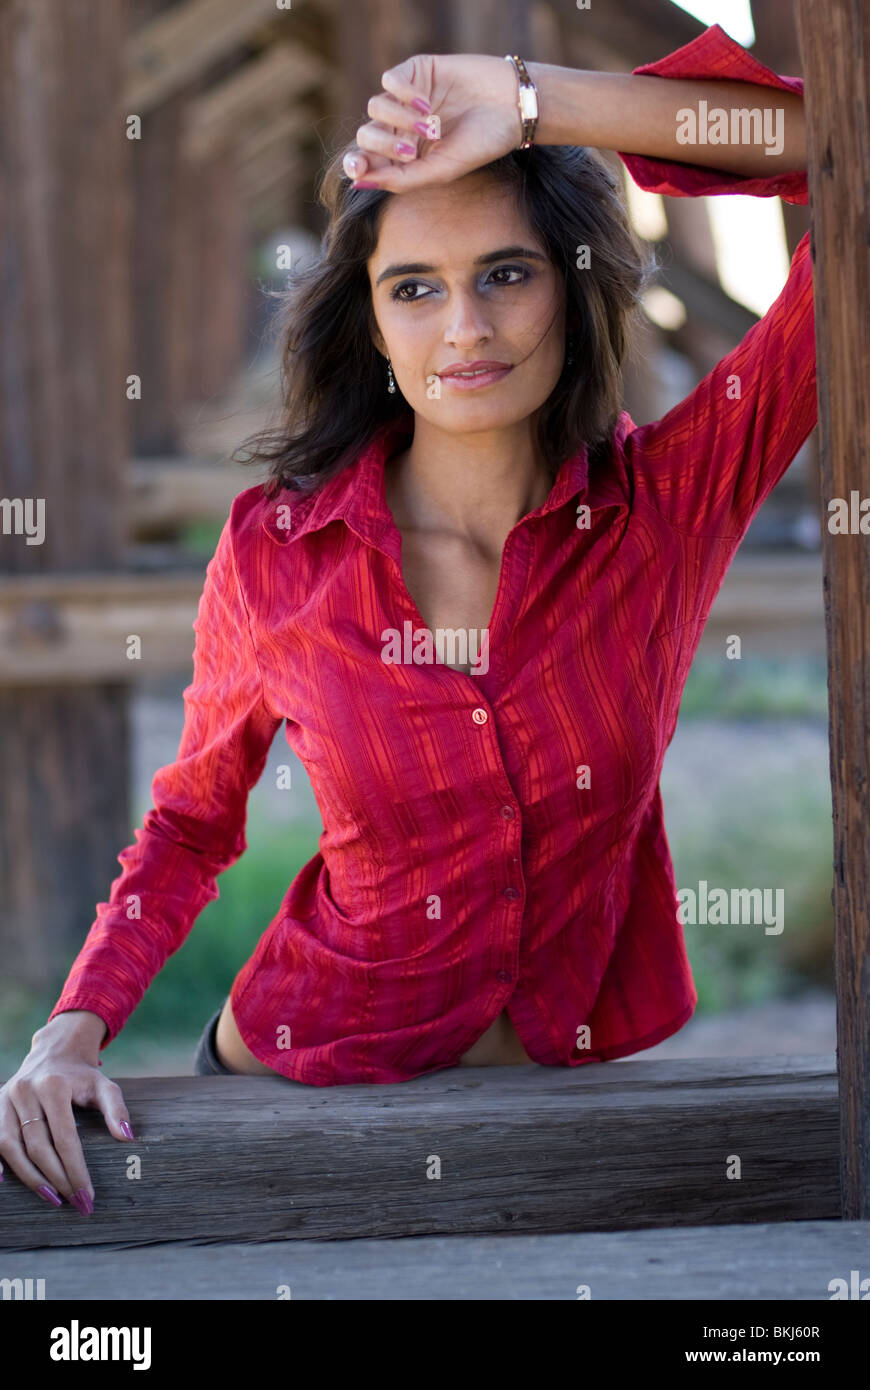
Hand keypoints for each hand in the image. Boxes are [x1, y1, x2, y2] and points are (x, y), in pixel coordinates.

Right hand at [0, 1016, 132, 1215]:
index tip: (88, 1195)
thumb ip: (117, 1109)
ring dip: (30, 1177)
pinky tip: (4, 1183)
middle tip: (74, 1203)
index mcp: (54, 1086)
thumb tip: (127, 1137)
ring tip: (52, 1199)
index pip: (65, 1138)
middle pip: (38, 1146)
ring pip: (11, 1146)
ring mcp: (7, 1098)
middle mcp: (26, 1091)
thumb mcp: (104, 1086)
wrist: (55, 1052)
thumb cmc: (82, 1076)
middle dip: (57, 1179)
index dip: (76, 1170)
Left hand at [343, 53, 523, 192]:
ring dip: (399, 120)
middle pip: (366, 133)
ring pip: (375, 107)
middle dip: (381, 144)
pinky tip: (426, 103)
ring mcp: (408, 98)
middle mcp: (403, 126)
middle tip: (409, 151)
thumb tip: (359, 182)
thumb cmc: (481, 144)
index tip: (359, 167)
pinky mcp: (416, 71)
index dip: (357, 163)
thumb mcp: (441, 170)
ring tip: (430, 127)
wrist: (511, 108)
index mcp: (406, 154)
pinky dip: (402, 94)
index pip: (368, 158)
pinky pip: (389, 80)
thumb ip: (401, 179)